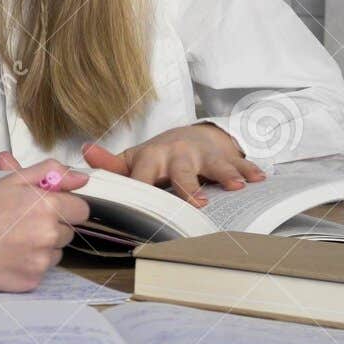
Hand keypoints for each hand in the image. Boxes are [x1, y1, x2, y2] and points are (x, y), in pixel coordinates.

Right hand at [0, 152, 90, 291]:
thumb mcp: (13, 180)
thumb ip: (51, 173)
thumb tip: (82, 179)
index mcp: (48, 206)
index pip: (81, 211)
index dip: (63, 208)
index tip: (43, 209)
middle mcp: (49, 235)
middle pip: (68, 233)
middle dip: (51, 228)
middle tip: (20, 224)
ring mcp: (40, 261)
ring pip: (55, 254)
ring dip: (41, 249)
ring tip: (11, 241)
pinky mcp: (30, 282)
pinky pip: (40, 273)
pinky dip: (28, 266)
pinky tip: (6, 257)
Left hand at [81, 124, 265, 206]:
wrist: (191, 135)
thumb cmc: (159, 156)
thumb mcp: (134, 159)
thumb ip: (111, 164)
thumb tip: (84, 154)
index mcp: (151, 158)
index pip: (142, 176)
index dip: (141, 191)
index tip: (141, 208)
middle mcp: (177, 155)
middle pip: (181, 171)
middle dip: (188, 187)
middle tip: (197, 203)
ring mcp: (203, 155)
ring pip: (214, 165)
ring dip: (225, 174)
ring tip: (235, 186)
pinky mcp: (225, 156)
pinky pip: (239, 163)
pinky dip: (249, 171)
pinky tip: (259, 179)